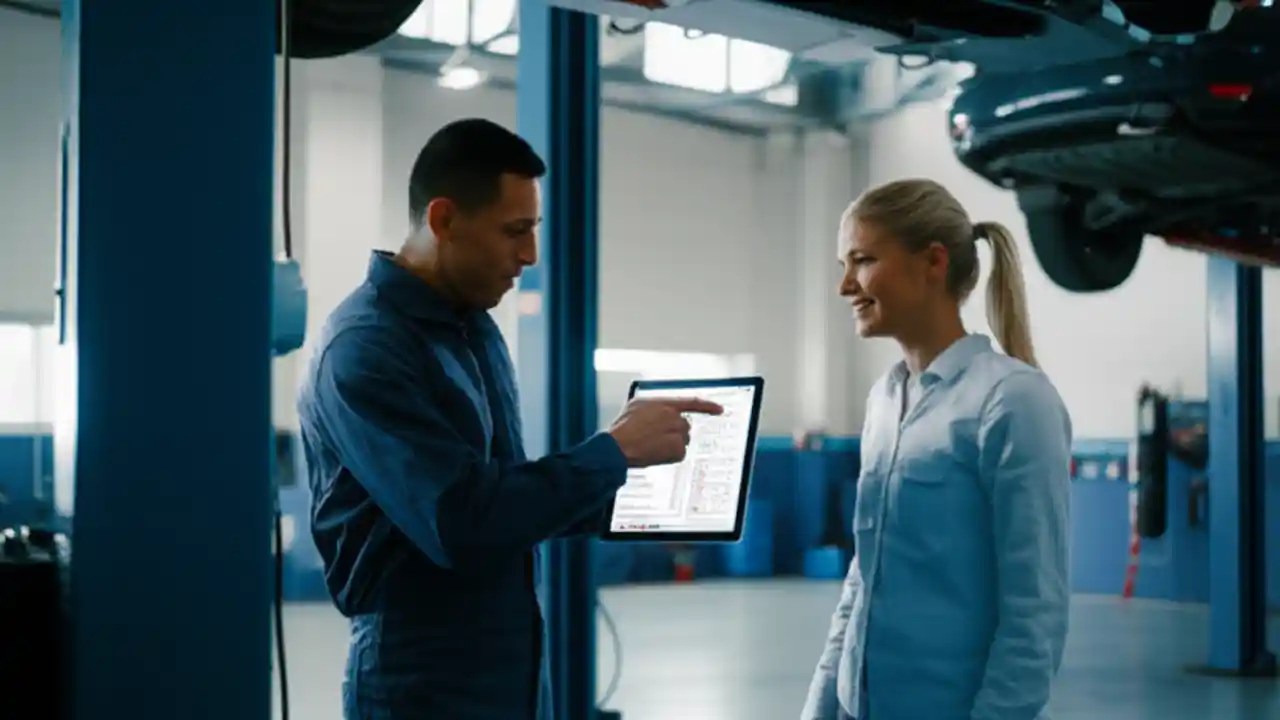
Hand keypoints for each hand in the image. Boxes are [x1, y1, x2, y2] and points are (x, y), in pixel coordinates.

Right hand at [607, 397, 723, 467]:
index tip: (719, 409)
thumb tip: (661, 408)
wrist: (618, 447)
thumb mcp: (636, 406)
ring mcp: (677, 435)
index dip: (708, 406)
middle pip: (684, 425)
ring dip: (672, 443)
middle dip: (674, 431)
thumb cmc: (623, 428)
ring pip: (682, 440)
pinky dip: (671, 454)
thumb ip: (654, 405)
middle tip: (655, 436)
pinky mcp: (677, 450)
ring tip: (652, 444)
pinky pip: (679, 452)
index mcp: (665, 404)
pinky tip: (656, 453)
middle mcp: (674, 418)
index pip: (693, 403)